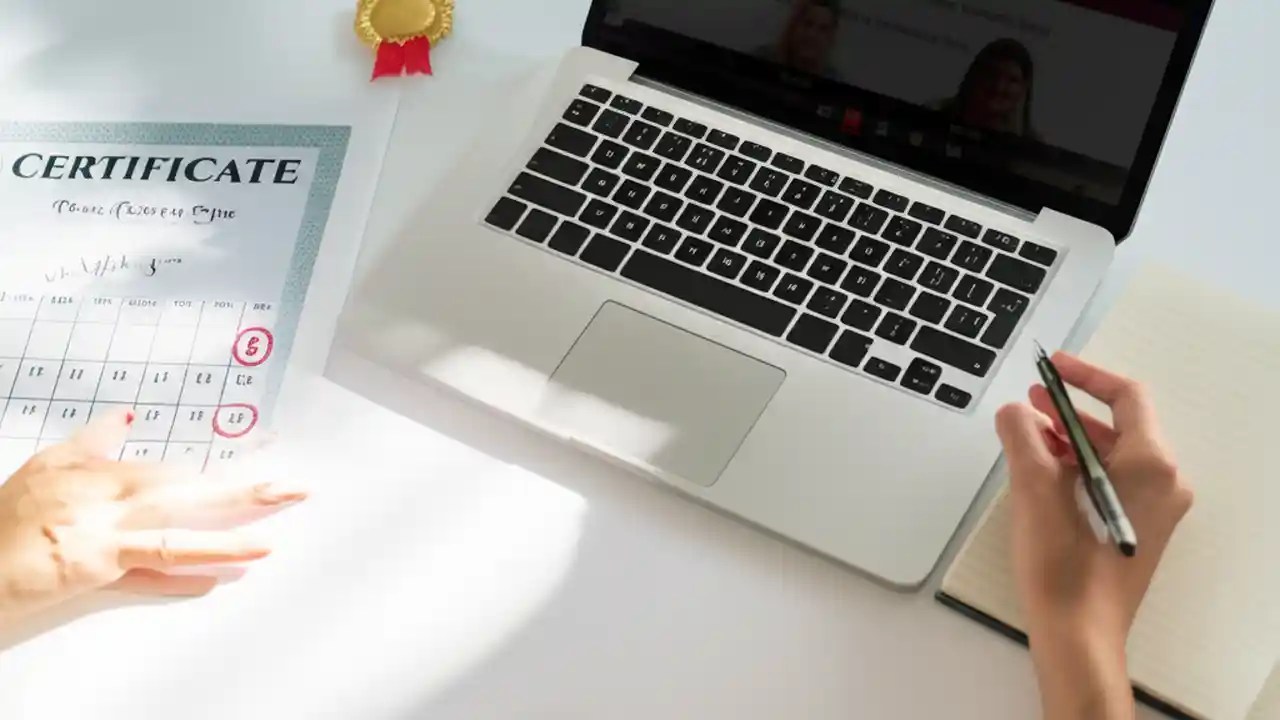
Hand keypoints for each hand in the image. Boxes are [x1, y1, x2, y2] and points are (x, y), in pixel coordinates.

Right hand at [0, 409, 304, 627]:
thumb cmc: (11, 514)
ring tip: (269, 544)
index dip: (229, 461)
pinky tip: (218, 582)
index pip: (181, 465)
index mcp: (107, 473)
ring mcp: (105, 536)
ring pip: (176, 536)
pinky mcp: (94, 568)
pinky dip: (182, 580)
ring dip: (226, 541)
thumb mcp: (52, 464)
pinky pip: (147, 574)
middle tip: (294, 490)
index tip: (273, 452)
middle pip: (191, 492)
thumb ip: (96, 441)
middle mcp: (112, 500)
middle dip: (245, 491)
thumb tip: (128, 415)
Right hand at [995, 353, 1192, 719]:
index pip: (1126, 396)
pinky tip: (1039, 470)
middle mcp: (1163, 483)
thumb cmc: (1063, 562)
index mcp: (1150, 465)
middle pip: (1118, 426)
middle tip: (1030, 401)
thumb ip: (1022, 436)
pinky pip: (1110, 481)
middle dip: (1070, 410)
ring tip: (1025, 434)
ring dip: (1069, 439)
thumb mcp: (1034, 488)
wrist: (1078, 633)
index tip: (1051, 367)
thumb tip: (1016, 411)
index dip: (1085, 376)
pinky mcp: (1136, 529)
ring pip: (1111, 455)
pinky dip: (1077, 467)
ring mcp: (1153, 509)